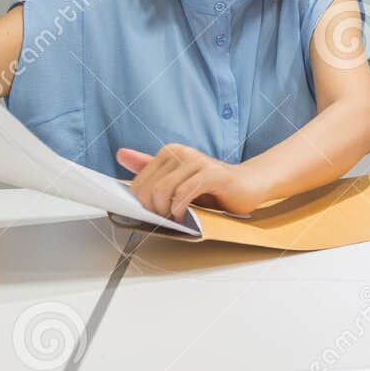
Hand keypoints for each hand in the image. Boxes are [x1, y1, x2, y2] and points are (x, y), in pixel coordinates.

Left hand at [116, 144, 260, 218]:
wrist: (248, 185)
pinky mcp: (212, 173)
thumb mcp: (177, 179)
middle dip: (153, 210)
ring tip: (177, 217)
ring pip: (163, 190)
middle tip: (166, 218)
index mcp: (170, 152)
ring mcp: (197, 161)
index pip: (138, 183)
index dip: (142, 205)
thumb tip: (121, 154)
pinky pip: (183, 192)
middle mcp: (182, 152)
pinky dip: (180, 209)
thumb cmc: (212, 186)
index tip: (154, 214)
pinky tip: (185, 216)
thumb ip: (149, 167)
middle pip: (148, 188)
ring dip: (166, 212)